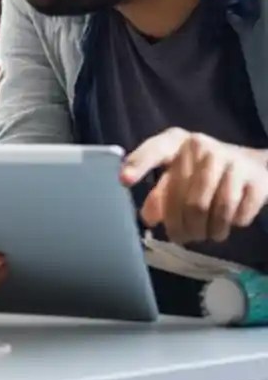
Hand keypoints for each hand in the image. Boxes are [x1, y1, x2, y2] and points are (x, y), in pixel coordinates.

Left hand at [121, 129, 267, 243]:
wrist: (254, 165)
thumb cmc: (203, 171)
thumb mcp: (179, 175)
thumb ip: (161, 193)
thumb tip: (148, 217)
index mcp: (177, 142)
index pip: (155, 150)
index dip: (139, 164)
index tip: (124, 180)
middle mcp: (203, 147)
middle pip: (188, 201)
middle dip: (183, 227)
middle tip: (182, 238)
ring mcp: (233, 162)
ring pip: (215, 211)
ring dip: (208, 231)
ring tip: (205, 234)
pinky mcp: (257, 180)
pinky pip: (239, 214)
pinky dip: (231, 226)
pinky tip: (228, 223)